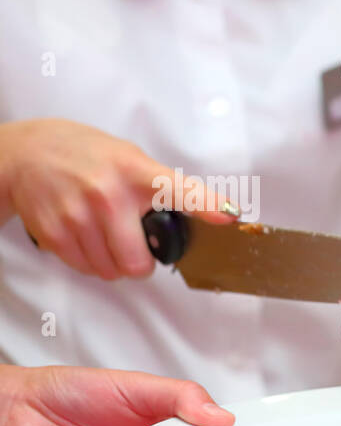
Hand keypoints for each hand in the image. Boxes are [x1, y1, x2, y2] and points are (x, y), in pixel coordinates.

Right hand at [0, 118, 234, 280]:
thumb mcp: (129, 158)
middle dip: (141, 262)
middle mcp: (107, 194)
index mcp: (134, 171)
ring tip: (106, 234)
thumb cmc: (86, 156)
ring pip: (112, 271)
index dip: (207, 206)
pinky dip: (92, 261)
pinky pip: (87, 269)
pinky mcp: (55, 233)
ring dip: (114, 262)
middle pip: (138, 262)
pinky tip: (87, 236)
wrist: (26, 154)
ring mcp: (78, 215)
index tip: (229, 216)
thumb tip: (206, 215)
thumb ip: (161, 187)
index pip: (179, 190)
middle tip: (135, 243)